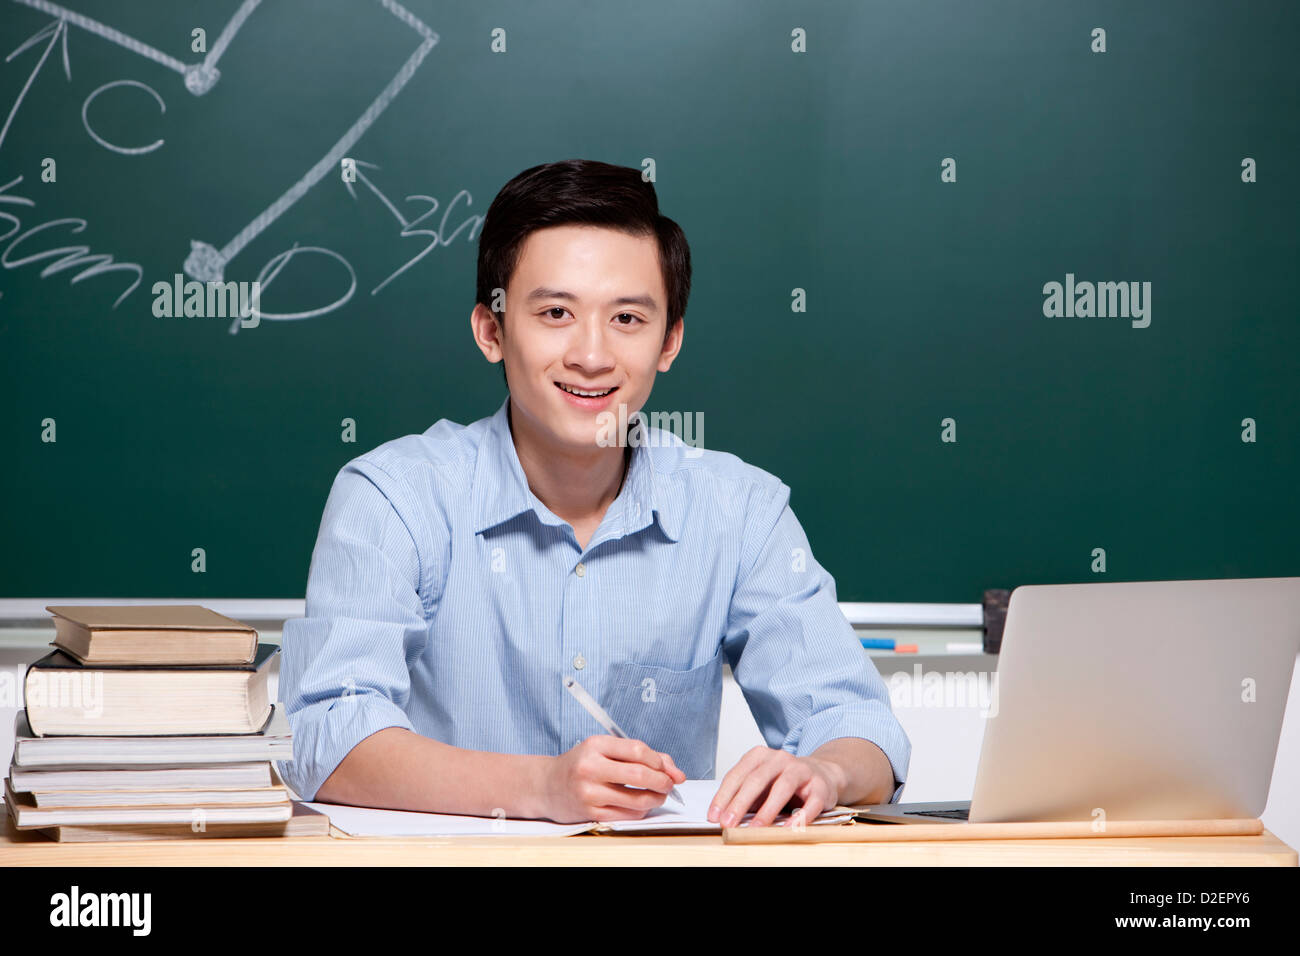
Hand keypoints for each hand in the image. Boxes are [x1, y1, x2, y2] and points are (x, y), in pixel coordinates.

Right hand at [539, 735, 685, 823]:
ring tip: (658, 795)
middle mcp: (591, 768)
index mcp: (596, 745)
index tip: (666, 768)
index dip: (659, 761)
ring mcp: (589, 792)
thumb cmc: (581, 765)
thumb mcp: (604, 750)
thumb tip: (676, 772)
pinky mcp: (590, 813)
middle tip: (669, 784)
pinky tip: (641, 805)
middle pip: (640, 775)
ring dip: (656, 799)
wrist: (547, 786)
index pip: (638, 750)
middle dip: (663, 781)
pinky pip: (628, 815)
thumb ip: (641, 756)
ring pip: (637, 799)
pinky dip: (641, 811)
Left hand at [707, 745, 843, 827]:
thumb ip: (744, 796)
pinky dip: (800, 817)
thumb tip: (724, 817)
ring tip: (755, 829)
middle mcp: (780, 759)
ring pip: (783, 787)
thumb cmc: (783, 782)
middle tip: (728, 824)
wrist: (821, 775)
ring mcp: (801, 770)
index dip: (723, 797)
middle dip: (739, 803)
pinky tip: (789, 828)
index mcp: (760, 755)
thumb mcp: (760, 784)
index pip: (737, 775)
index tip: (713, 816)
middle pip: (757, 780)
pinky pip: (810, 802)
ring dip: (767, 810)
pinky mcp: (820, 786)